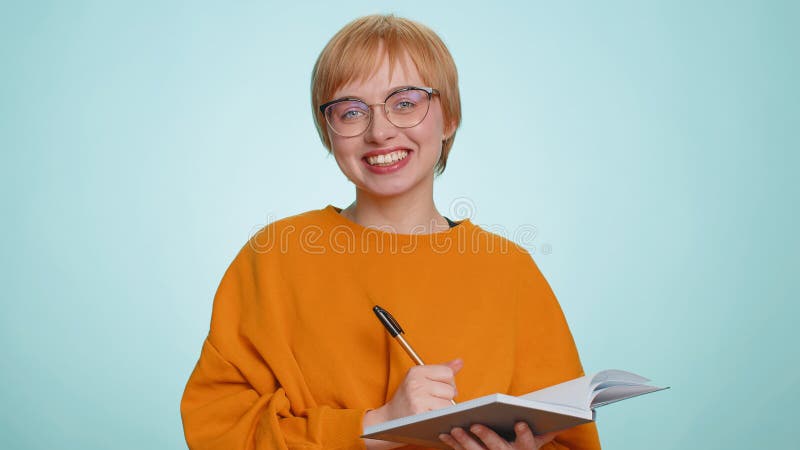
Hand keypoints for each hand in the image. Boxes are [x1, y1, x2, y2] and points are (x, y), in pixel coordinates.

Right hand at [363, 359, 462, 449]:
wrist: (389, 420)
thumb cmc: (408, 399)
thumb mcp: (420, 379)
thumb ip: (441, 370)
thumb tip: (460, 362)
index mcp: (416, 372)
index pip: (447, 372)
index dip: (447, 382)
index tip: (438, 389)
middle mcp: (416, 383)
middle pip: (450, 389)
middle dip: (446, 397)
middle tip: (433, 401)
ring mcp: (417, 399)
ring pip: (449, 404)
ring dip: (444, 409)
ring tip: (431, 409)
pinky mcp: (420, 414)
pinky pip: (443, 415)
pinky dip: (441, 418)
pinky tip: (431, 417)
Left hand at [439, 422, 556, 449]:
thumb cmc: (522, 447)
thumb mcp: (536, 441)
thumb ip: (545, 429)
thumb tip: (566, 414)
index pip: (528, 443)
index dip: (524, 434)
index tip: (519, 423)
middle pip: (498, 449)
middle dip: (486, 436)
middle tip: (475, 425)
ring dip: (464, 442)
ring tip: (453, 428)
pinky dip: (453, 445)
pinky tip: (444, 434)